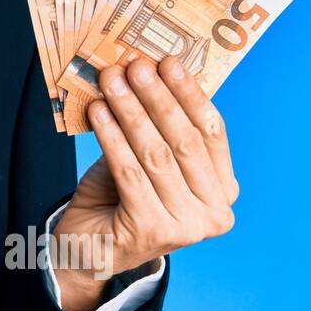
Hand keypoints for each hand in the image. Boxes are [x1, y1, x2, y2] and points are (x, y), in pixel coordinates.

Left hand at [52, 56, 238, 310]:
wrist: (87, 249)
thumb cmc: (119, 198)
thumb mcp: (146, 158)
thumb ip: (158, 127)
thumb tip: (150, 71)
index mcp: (223, 191)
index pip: (210, 132)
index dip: (189, 94)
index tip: (168, 61)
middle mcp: (214, 212)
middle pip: (184, 140)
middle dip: (157, 97)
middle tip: (135, 65)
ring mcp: (186, 226)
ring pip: (155, 153)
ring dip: (131, 111)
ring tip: (111, 81)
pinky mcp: (153, 231)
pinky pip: (129, 171)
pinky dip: (112, 136)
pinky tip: (99, 112)